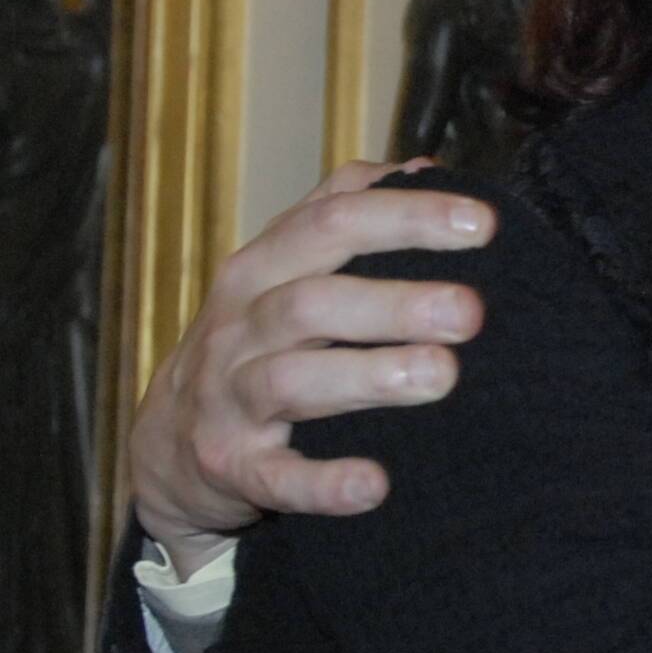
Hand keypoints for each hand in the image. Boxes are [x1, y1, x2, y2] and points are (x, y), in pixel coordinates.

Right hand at [124, 161, 496, 543]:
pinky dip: (323, 484)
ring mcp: (231, 398)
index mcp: (264, 266)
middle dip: (395, 302)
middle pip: (315, 301)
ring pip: (294, 380)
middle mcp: (242, 326)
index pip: (334, 222)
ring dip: (369, 377)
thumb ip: (345, 212)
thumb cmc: (255, 340)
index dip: (408, 217)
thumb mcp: (283, 268)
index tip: (485, 224)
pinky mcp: (234, 469)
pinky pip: (276, 478)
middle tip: (471, 312)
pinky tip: (374, 485)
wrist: (166, 444)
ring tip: (441, 374)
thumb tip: (426, 167)